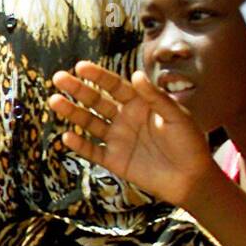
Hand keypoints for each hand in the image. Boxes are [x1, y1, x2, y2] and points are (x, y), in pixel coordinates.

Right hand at [48, 61, 216, 207]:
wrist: (191, 178)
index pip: (114, 86)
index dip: (98, 76)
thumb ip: (155, 97)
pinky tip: (67, 136)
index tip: (80, 67)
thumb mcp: (176, 116)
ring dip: (72, 112)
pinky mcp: (114, 160)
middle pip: (96, 101)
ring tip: (54, 101)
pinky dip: (80, 145)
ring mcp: (117, 139)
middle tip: (58, 78)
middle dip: (77, 90)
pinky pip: (93, 151)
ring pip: (90, 123)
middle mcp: (124, 118)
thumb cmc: (189, 143)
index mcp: (139, 104)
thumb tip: (135, 75)